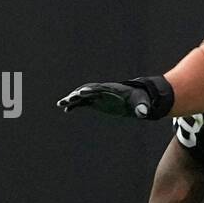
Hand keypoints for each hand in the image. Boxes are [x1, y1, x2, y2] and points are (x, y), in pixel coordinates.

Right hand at [59, 76, 173, 120]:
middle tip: (68, 99)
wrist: (137, 98)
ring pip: (82, 96)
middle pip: (88, 90)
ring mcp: (98, 96)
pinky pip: (83, 102)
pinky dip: (75, 105)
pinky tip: (66, 109)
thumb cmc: (140, 99)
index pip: (100, 88)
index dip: (91, 90)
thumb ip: (142, 107)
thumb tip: (144, 114)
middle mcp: (103, 91)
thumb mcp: (142, 103)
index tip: (82, 92)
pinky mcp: (96, 102)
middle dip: (78, 94)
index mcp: (112, 89)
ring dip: (72, 99)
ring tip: (60, 103)